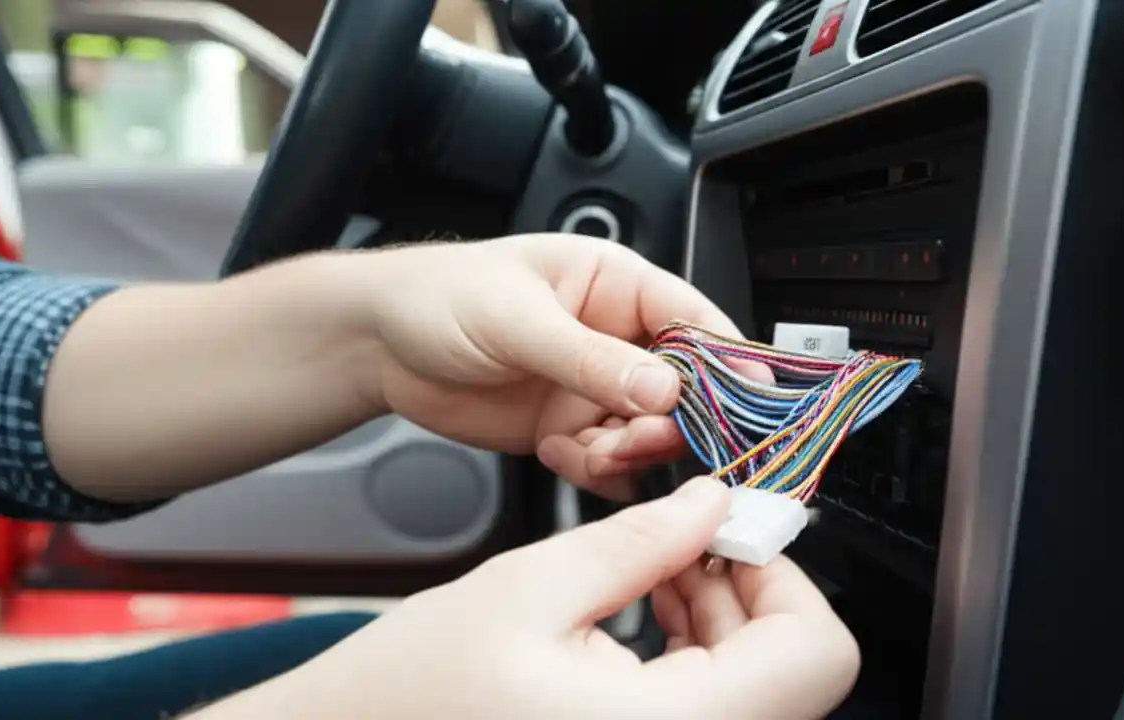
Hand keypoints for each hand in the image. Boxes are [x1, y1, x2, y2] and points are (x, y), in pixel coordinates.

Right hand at [198, 478, 859, 718]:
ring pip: (759, 693)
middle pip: (792, 675)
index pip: (813, 656)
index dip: (785, 578)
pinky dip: (699, 659)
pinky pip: (714, 712)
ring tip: (659, 567)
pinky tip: (646, 611)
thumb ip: (639, 542)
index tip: (737, 531)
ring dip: (727, 622)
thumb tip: (712, 504)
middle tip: (693, 535)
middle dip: (751, 590)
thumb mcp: (528, 589)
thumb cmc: (408, 695)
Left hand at [364, 234, 765, 498]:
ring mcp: (592, 387)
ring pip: (648, 433)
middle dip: (671, 422)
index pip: (695, 321)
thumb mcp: (519, 320)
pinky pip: (608, 462)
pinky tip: (560, 455)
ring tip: (588, 449)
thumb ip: (592, 358)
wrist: (375, 345)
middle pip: (683, 389)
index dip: (727, 361)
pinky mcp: (567, 428)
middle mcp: (615, 338)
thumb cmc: (441, 297)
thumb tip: (665, 388)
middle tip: (641, 439)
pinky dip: (596, 471)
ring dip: (630, 452)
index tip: (748, 401)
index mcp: (616, 286)